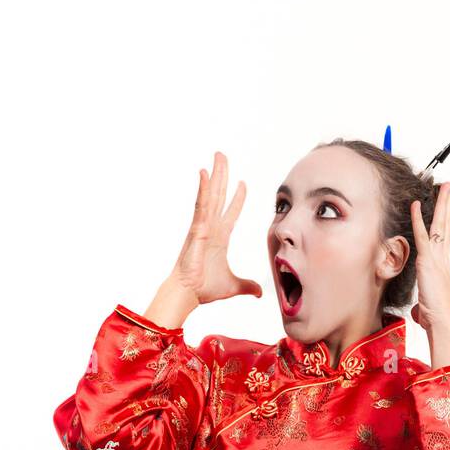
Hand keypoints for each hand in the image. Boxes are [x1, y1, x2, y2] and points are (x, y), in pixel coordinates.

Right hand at [171, 151, 262, 306]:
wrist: (189, 293)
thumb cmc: (204, 289)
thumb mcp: (233, 285)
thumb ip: (247, 286)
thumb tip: (260, 292)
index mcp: (220, 237)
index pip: (230, 212)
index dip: (237, 198)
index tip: (242, 183)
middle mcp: (211, 228)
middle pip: (219, 196)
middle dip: (222, 176)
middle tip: (223, 156)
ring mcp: (203, 226)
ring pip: (211, 195)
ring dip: (215, 175)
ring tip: (218, 156)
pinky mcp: (197, 229)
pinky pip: (202, 205)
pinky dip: (203, 189)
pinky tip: (205, 173)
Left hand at [410, 178, 449, 334]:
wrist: (443, 323)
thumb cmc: (436, 318)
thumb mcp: (427, 307)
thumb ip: (423, 305)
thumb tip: (420, 312)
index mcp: (444, 265)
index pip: (449, 237)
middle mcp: (443, 258)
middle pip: (447, 223)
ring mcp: (437, 258)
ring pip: (440, 223)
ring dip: (443, 202)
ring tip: (447, 184)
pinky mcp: (428, 261)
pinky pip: (423, 236)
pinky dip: (419, 219)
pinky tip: (417, 204)